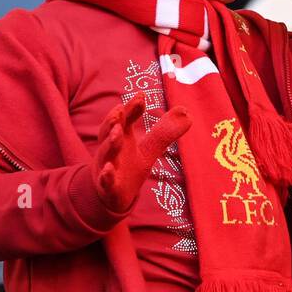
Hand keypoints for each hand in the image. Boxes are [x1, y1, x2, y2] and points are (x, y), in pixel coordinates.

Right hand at [90, 96, 190, 213]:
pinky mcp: (107, 186)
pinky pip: (105, 180)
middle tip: (120, 110)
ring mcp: (107, 166)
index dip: (132, 108)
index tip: (142, 95)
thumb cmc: (129, 167)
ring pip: (106, 153)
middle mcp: (112, 149)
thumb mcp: (149, 149)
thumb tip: (187, 111)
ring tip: (117, 133)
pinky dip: (106, 175)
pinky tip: (109, 170)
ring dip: (110, 143)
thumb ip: (165, 131)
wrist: (112, 196)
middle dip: (113, 121)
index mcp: (122, 137)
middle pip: (109, 132)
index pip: (125, 119)